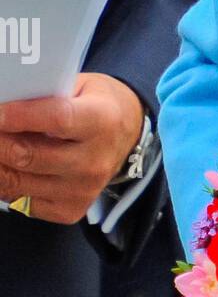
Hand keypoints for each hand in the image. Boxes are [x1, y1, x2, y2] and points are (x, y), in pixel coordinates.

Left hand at [0, 73, 144, 223]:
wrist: (127, 136)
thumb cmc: (98, 105)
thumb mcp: (81, 86)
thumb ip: (47, 94)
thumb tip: (5, 102)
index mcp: (102, 120)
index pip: (58, 119)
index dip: (21, 116)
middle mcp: (95, 160)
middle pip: (28, 156)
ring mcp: (82, 189)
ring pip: (16, 181)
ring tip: (1, 145)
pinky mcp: (70, 210)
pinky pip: (20, 200)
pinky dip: (7, 182)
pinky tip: (12, 166)